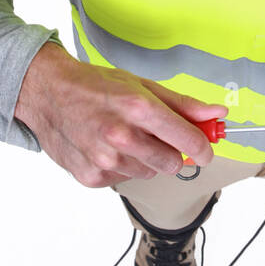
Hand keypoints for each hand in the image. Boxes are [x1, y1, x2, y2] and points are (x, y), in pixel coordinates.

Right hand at [14, 41, 224, 188]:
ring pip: (147, 172)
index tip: (205, 150)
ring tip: (122, 136)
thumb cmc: (94, 86)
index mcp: (138, 108)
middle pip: (172, 164)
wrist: (48, 93)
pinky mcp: (91, 176)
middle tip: (156, 136)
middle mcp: (121, 136)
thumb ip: (182, 104)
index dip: (203, 147)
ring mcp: (105, 160)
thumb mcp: (141, 86)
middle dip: (171, 152)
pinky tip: (105, 147)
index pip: (188, 140)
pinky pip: (123, 179)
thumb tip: (216, 114)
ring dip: (143, 159)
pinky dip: (120, 166)